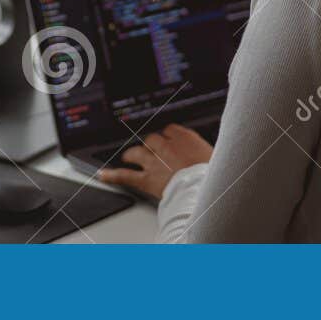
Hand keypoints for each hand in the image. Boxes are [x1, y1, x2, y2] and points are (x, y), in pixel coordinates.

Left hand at [97, 124, 212, 199]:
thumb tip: (207, 153)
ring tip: (128, 156)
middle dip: (151, 144)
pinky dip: (113, 175)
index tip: (168, 140)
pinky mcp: (146, 178)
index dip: (167, 136)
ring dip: (132, 154)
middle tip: (151, 150)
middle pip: (152, 138)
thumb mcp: (216, 157)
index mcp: (185, 137)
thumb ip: (205, 151)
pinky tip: (104, 174)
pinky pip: (125, 175)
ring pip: (137, 152)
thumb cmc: (213, 175)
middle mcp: (166, 146)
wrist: (203, 190)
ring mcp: (154, 161)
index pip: (170, 129)